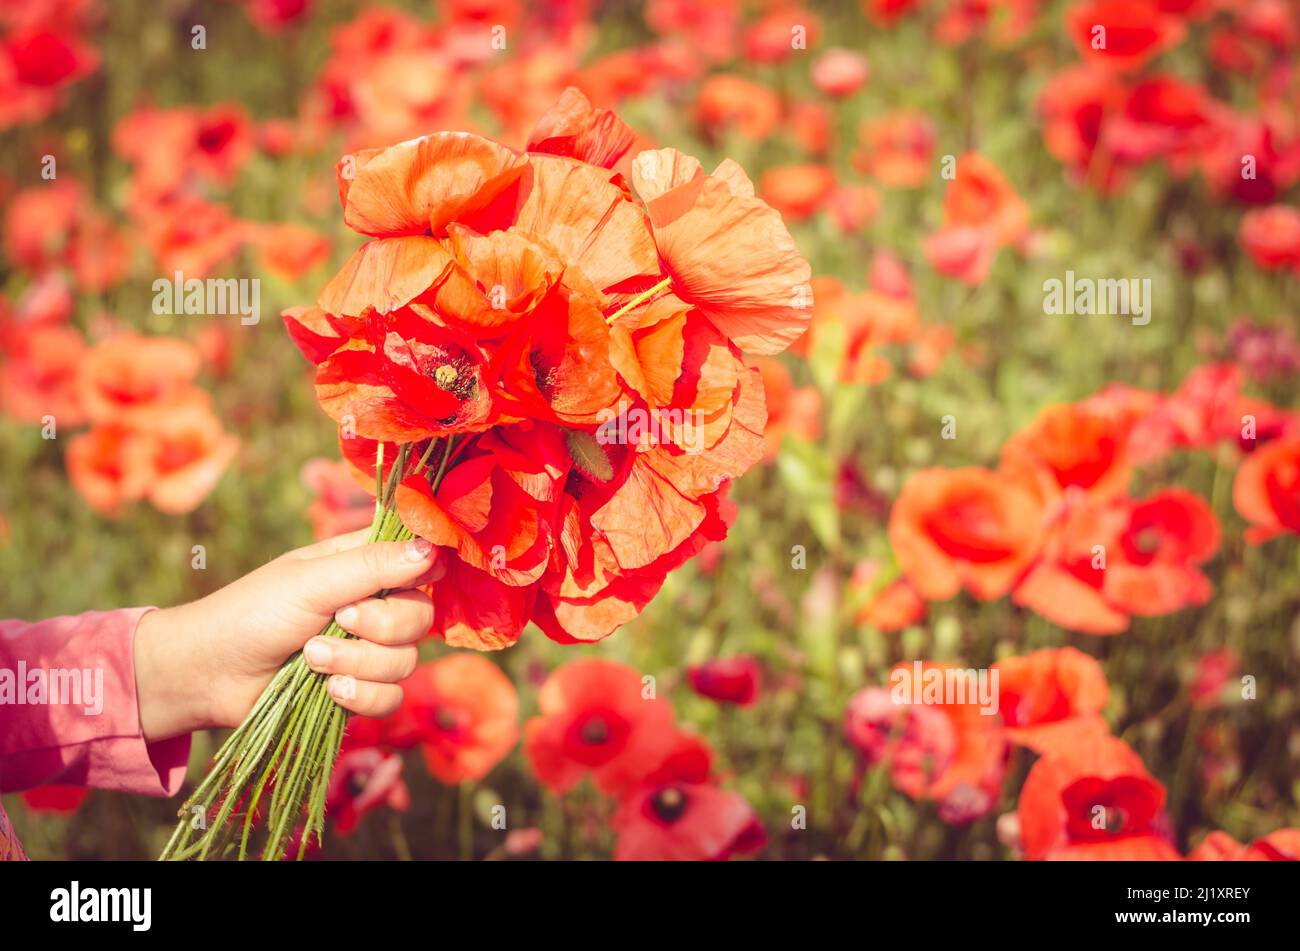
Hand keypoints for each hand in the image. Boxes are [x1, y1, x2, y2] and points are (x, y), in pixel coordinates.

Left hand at [133, 531, 445, 741]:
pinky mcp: (358, 692)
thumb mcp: (311, 581)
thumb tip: (432, 548)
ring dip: (358, 663)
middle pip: (421, 617)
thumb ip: (373, 566)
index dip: (424, 570)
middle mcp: (373, 607)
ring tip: (310, 659)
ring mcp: (367, 652)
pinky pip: (391, 698)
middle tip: (338, 621)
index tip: (414, 580)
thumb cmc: (252, 613)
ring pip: (406, 662)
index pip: (419, 561)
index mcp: (363, 566)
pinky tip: (329, 691)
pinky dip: (362, 696)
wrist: (210, 675)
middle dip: (382, 627)